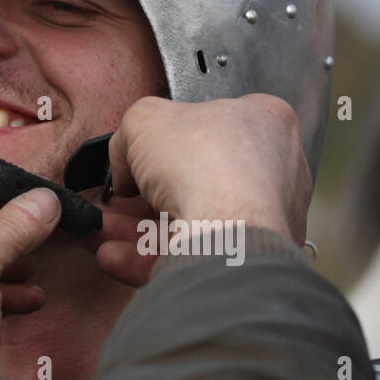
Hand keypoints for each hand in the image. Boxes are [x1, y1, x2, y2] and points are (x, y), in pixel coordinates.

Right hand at [106, 94, 312, 244]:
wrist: (227, 231)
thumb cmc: (207, 163)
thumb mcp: (146, 118)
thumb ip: (131, 132)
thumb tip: (125, 163)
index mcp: (266, 123)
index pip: (215, 124)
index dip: (168, 140)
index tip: (138, 156)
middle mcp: (274, 172)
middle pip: (197, 180)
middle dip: (145, 194)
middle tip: (119, 197)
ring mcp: (264, 220)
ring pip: (190, 222)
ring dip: (138, 229)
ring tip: (105, 231)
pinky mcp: (247, 261)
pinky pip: (192, 255)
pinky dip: (149, 256)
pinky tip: (115, 255)